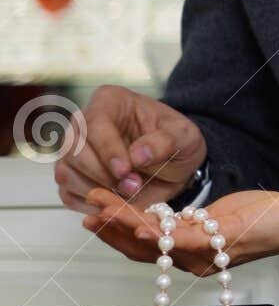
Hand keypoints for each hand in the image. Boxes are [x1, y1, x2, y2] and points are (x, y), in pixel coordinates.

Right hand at [55, 85, 205, 213]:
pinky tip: (115, 204)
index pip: (95, 123)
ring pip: (66, 172)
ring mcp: (73, 151)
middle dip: (103, 174)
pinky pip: (67, 194)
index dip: (108, 150)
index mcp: (110, 101)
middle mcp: (83, 123)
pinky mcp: (72, 178)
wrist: (173, 163)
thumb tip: (138, 155)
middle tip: (133, 187)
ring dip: (96, 190)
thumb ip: (165, 141)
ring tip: (128, 195)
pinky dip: (89, 204)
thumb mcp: (185, 136)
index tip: (126, 171)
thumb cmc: (175, 141)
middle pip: (74, 150)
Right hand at [80, 187, 278, 273]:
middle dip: (111, 229)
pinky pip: (180, 240)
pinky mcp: (219, 243)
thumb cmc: (260, 217)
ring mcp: (206, 257)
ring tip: (101, 207)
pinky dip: (155, 232)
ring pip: (155, 244)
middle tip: (87, 208)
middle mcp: (194, 264)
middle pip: (142, 250)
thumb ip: (187, 223)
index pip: (145, 250)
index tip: (94, 216)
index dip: (116, 235)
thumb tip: (162, 217)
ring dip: (124, 225)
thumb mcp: (214, 218)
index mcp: (192, 257)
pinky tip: (136, 221)